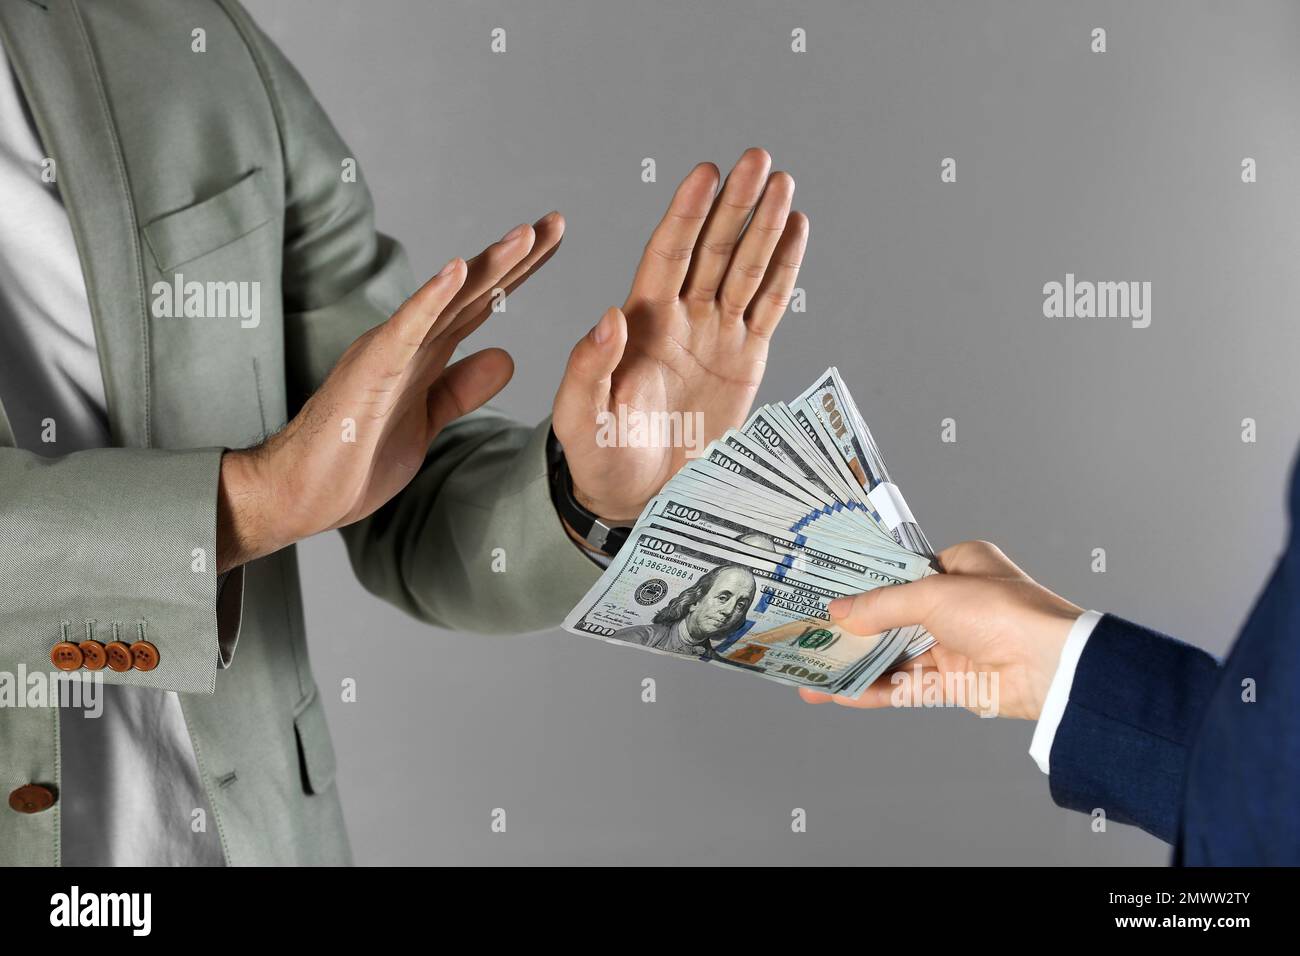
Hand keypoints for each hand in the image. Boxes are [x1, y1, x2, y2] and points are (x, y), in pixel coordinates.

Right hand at [216, 213, 565, 571]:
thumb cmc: (356, 456)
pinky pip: (406, 329)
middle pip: (473, 290)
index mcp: (426, 352)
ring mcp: (390, 350)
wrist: (303, 490)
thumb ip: (462, 388)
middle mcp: (410, 340)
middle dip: (516, 255)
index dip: (519, 272)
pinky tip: (455, 271)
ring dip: (486, 265)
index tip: (553, 240)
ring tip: (523, 234)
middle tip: (556, 221)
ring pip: (446, 300)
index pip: (481, 303)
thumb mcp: (429, 420)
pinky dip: (430, 299)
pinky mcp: (370, 370)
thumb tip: (506, 358)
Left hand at [552, 147, 808, 522]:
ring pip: (745, 267)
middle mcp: (681, 318)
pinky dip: (784, 268)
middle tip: (757, 159)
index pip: (668, 254)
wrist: (637, 496)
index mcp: (641, 323)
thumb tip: (609, 318)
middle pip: (712, 248)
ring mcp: (715, 335)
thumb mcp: (580, 417)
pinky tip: (797, 229)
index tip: (704, 173)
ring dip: (765, 225)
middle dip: (735, 203)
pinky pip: (768, 305)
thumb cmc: (600, 457)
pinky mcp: (744, 359)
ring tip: (783, 182)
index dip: (687, 213)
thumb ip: (589, 369)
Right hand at [799, 541, 1083, 719]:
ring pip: (898, 655)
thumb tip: (839, 612)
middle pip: (896, 617)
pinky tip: (843, 695)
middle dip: (856, 629)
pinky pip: (909, 687)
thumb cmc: (1005, 612)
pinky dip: (876, 691)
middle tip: (815, 635)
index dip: (867, 583)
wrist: (1050, 667)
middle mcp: (961, 605)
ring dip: (860, 664)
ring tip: (818, 671)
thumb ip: (881, 604)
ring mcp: (959, 646)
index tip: (830, 592)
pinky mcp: (958, 684)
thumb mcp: (932, 594)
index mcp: (963, 567)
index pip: (905, 572)